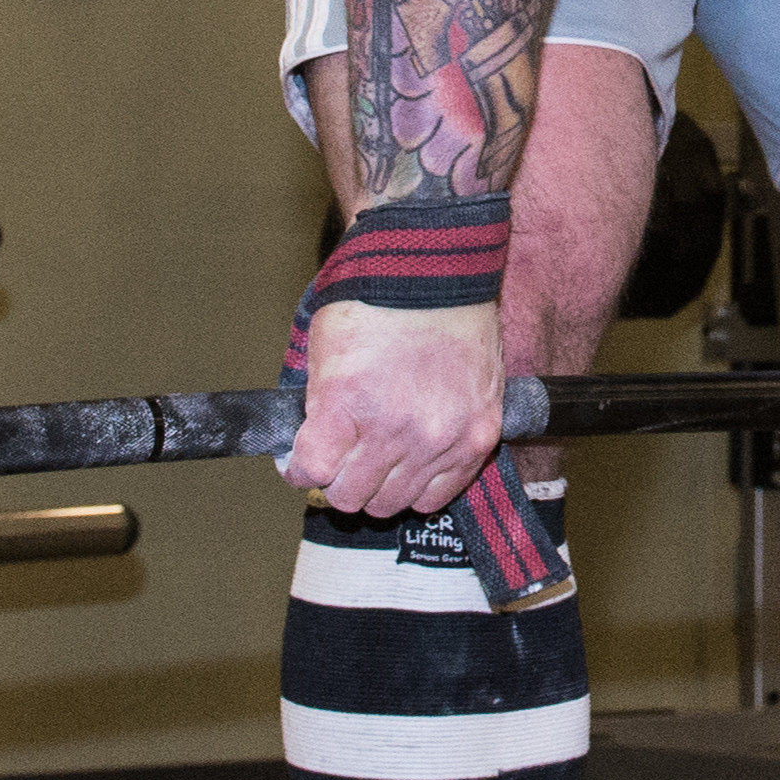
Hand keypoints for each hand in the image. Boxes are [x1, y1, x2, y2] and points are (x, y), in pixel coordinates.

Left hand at [284, 297, 504, 518]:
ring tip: (379, 461)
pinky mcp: (478, 438)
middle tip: (342, 462)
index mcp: (347, 405)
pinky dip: (420, 486)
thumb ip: (316, 408)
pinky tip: (411, 464)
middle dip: (339, 480)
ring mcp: (441, 439)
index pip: (312, 473)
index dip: (300, 470)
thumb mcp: (324, 351)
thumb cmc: (377, 304)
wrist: (438, 276)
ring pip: (394, 502)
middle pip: (352, 497)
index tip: (303, 465)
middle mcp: (395, 430)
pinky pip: (440, 494)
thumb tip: (307, 451)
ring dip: (379, 487)